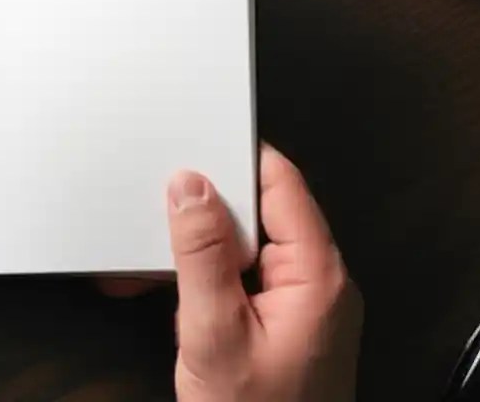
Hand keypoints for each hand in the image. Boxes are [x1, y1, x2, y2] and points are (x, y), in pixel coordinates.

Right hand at [168, 145, 362, 401]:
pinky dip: (209, 281)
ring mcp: (305, 306)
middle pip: (263, 213)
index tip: (192, 147)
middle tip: (159, 216)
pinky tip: (177, 297)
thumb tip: (190, 187)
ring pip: (249, 248)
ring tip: (159, 269)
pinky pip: (247, 280)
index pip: (282, 184)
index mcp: (317, 276)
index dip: (236, 157)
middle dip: (206, 212)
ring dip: (200, 251)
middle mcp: (320, 284)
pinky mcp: (286, 325)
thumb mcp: (214, 332)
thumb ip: (201, 254)